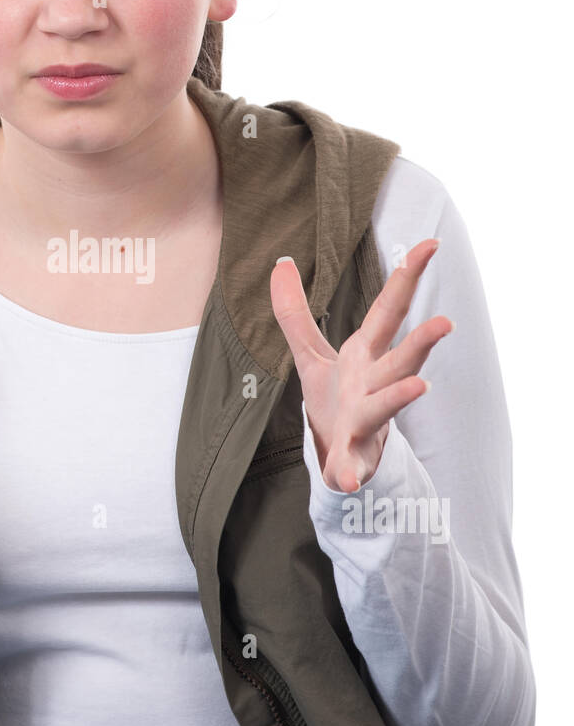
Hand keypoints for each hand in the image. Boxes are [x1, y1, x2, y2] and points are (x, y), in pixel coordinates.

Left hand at [269, 238, 452, 492]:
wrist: (338, 454)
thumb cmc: (334, 397)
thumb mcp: (309, 353)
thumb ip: (294, 311)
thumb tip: (279, 262)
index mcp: (364, 354)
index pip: (388, 310)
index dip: (406, 277)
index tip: (430, 244)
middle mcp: (373, 384)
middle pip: (399, 358)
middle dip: (421, 341)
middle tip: (445, 323)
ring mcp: (366, 420)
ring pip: (386, 405)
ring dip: (402, 396)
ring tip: (420, 387)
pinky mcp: (352, 456)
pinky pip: (350, 465)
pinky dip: (349, 472)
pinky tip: (346, 481)